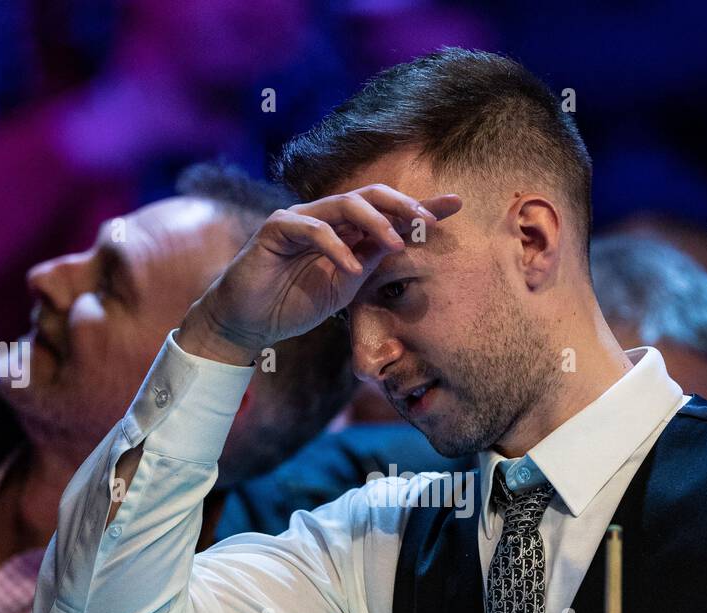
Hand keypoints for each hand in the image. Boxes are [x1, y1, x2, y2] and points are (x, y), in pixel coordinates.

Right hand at [179, 185, 461, 363]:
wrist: (249, 323)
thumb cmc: (294, 304)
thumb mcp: (344, 287)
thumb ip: (370, 263)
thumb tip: (402, 241)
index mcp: (345, 230)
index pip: (387, 211)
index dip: (420, 206)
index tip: (456, 205)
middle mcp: (325, 217)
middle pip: (370, 195)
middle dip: (402, 203)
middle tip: (428, 217)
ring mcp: (300, 218)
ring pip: (344, 205)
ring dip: (375, 223)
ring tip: (397, 244)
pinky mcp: (277, 229)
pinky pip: (313, 228)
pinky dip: (336, 246)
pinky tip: (352, 267)